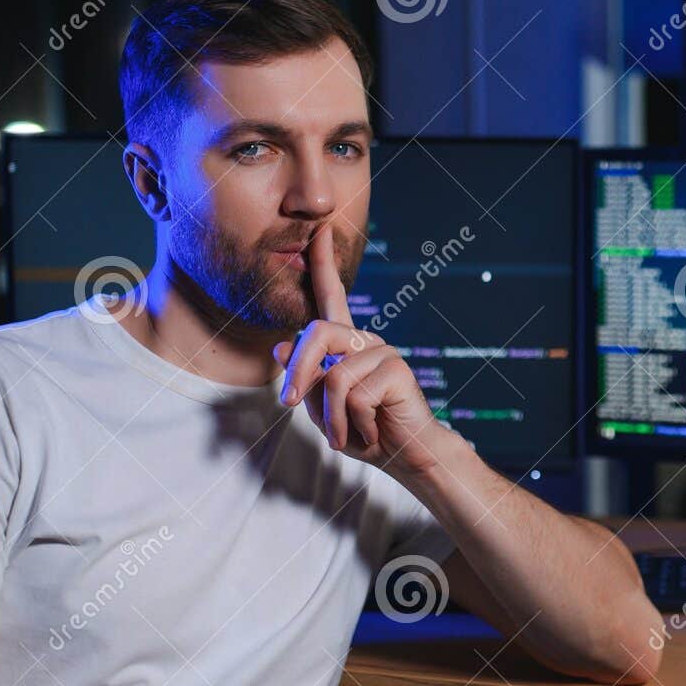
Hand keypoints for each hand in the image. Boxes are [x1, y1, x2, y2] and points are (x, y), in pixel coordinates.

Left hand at [273, 224, 456, 478]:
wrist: (406, 457)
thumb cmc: (365, 433)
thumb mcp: (324, 410)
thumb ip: (304, 380)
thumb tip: (279, 345)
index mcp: (346, 344)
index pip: (331, 297)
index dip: (323, 263)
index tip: (321, 228)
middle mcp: (364, 340)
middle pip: (316, 335)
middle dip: (297, 373)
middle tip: (287, 404)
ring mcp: (383, 351)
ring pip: (333, 376)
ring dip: (332, 416)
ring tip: (348, 434)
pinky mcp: (396, 368)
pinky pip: (353, 395)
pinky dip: (353, 422)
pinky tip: (371, 430)